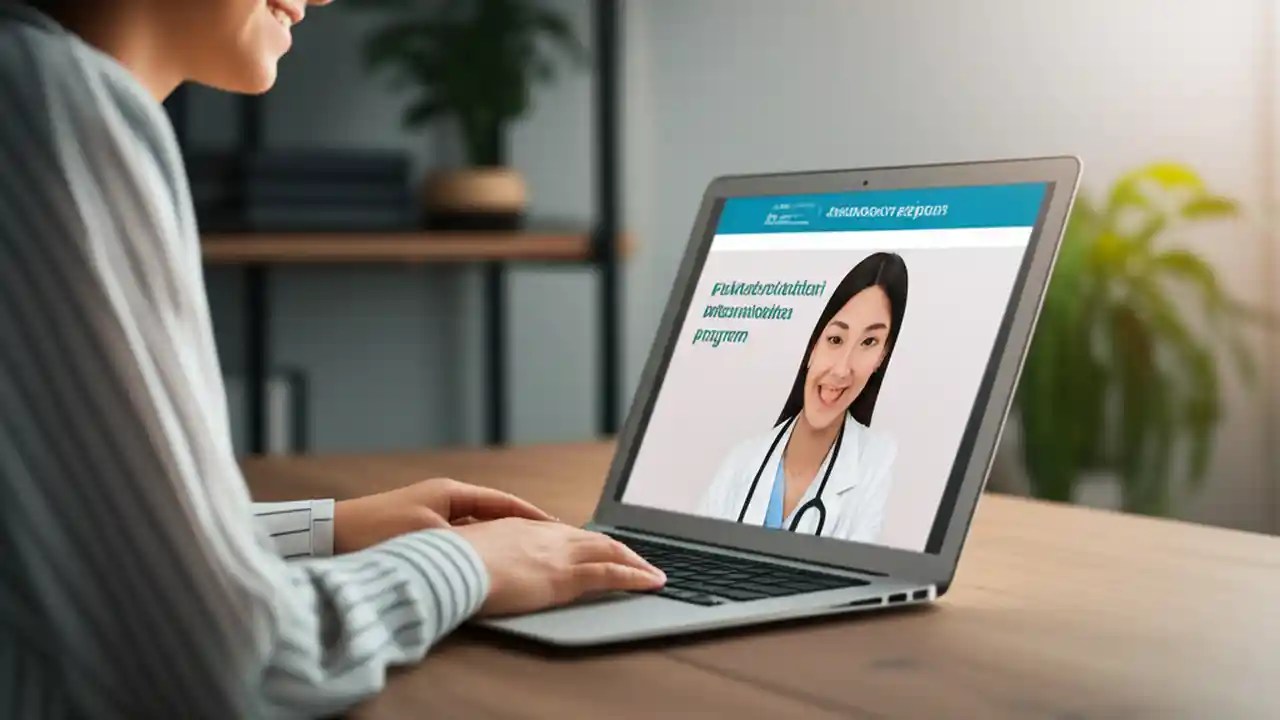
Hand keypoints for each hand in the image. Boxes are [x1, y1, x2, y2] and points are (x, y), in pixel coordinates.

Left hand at [333, 478, 554, 553]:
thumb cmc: (376, 531)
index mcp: (451, 493)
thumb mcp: (427, 538)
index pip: (504, 502)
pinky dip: (478, 549)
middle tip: (548, 542)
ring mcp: (432, 514)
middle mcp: (444, 499)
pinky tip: (486, 565)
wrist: (333, 535)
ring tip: (525, 554)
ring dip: (500, 539)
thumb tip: (496, 555)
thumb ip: (464, 545)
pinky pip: (461, 539)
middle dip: (522, 527)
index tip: (556, 528)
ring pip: (478, 528)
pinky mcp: (419, 532)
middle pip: (495, 513)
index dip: (532, 515)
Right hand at [452, 519, 666, 616]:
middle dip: (618, 548)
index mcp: (520, 528)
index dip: (584, 541)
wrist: (449, 565)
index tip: (597, 547)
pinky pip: (610, 574)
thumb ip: (484, 555)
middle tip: (637, 559)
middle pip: (592, 538)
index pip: (563, 533)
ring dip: (635, 562)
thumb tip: (482, 565)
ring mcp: (557, 554)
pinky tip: (651, 583)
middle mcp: (544, 535)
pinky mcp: (564, 576)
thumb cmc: (448, 564)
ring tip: (653, 573)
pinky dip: (635, 577)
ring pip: (609, 552)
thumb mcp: (468, 553)